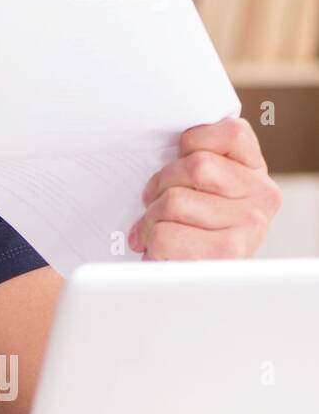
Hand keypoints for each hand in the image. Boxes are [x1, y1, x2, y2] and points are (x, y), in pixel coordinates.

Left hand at [129, 117, 281, 260]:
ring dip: (151, 219)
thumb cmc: (192, 227)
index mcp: (255, 170)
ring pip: (176, 200)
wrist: (200, 280)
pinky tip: (158, 250)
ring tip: (154, 233)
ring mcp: (251, 224)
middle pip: (195, 166)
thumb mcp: (202, 186)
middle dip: (160, 186)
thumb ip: (194, 162)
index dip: (192, 143)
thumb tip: (155, 147)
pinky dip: (152, 242)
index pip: (230, 132)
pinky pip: (168, 235)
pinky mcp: (229, 254)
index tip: (180, 163)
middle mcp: (262, 195)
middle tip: (153, 207)